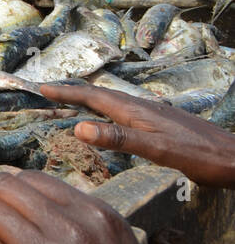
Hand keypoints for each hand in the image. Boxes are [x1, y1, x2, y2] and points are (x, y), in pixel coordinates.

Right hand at [40, 83, 234, 187]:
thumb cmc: (200, 155)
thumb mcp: (157, 149)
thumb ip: (118, 138)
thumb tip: (79, 127)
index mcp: (136, 112)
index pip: (94, 97)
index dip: (67, 93)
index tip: (42, 88)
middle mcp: (142, 108)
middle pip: (101, 95)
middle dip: (74, 92)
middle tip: (50, 91)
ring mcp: (153, 115)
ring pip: (114, 103)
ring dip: (90, 100)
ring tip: (74, 101)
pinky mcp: (162, 124)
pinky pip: (125, 112)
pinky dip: (107, 112)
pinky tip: (112, 120)